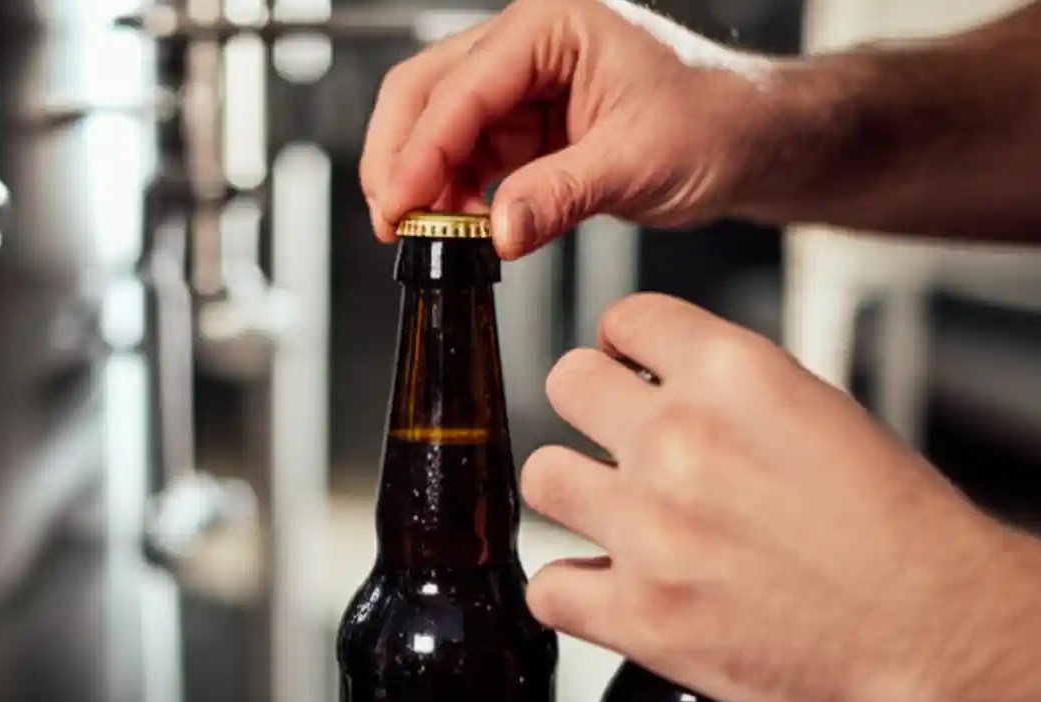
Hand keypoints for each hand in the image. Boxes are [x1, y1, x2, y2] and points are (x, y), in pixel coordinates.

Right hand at [360, 0, 777, 256]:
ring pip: (437, 126)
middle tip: (390, 222)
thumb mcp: (637, 162)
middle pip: (425, 91)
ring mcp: (520, 86)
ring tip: (423, 235)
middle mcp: (527, 45)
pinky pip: (466, 157)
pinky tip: (457, 228)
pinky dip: (451, 193)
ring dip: (421, 181)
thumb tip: (497, 232)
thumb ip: (560, 194)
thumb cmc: (716, 123)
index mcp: (553, 26)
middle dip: (399, 158)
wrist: (750, 141)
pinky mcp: (524, 126)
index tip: (399, 206)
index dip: (421, 150)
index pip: (463, 85)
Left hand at [522, 293, 1040, 701]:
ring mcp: (649, 528)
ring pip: (541, 475)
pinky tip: (605, 584)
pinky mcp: (639, 613)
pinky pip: (546, 586)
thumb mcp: (811, 405)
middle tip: (613, 438)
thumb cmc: (889, 524)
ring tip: (611, 514)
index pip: (625, 317)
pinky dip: (570, 589)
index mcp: (732, 374)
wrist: (931, 627)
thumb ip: (721, 384)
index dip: (623, 344)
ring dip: (573, 494)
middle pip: (566, 382)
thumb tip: (653, 374)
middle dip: (588, 405)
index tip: (625, 365)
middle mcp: (680, 440)